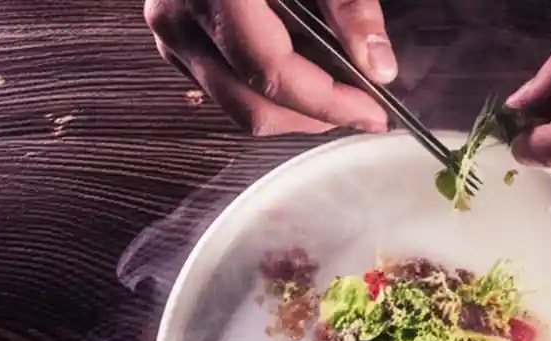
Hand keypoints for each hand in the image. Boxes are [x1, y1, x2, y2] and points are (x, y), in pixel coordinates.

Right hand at [144, 0, 394, 134]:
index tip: (374, 113)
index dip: (328, 103)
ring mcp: (171, 37)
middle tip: (363, 109)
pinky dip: (268, 95)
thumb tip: (379, 68)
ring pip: (238, 108)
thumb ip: (350, 6)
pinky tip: (303, 75)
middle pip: (254, 106)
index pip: (273, 72)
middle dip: (315, 119)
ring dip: (294, 113)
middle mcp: (179, 21)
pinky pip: (225, 91)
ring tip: (338, 94)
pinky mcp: (175, 45)